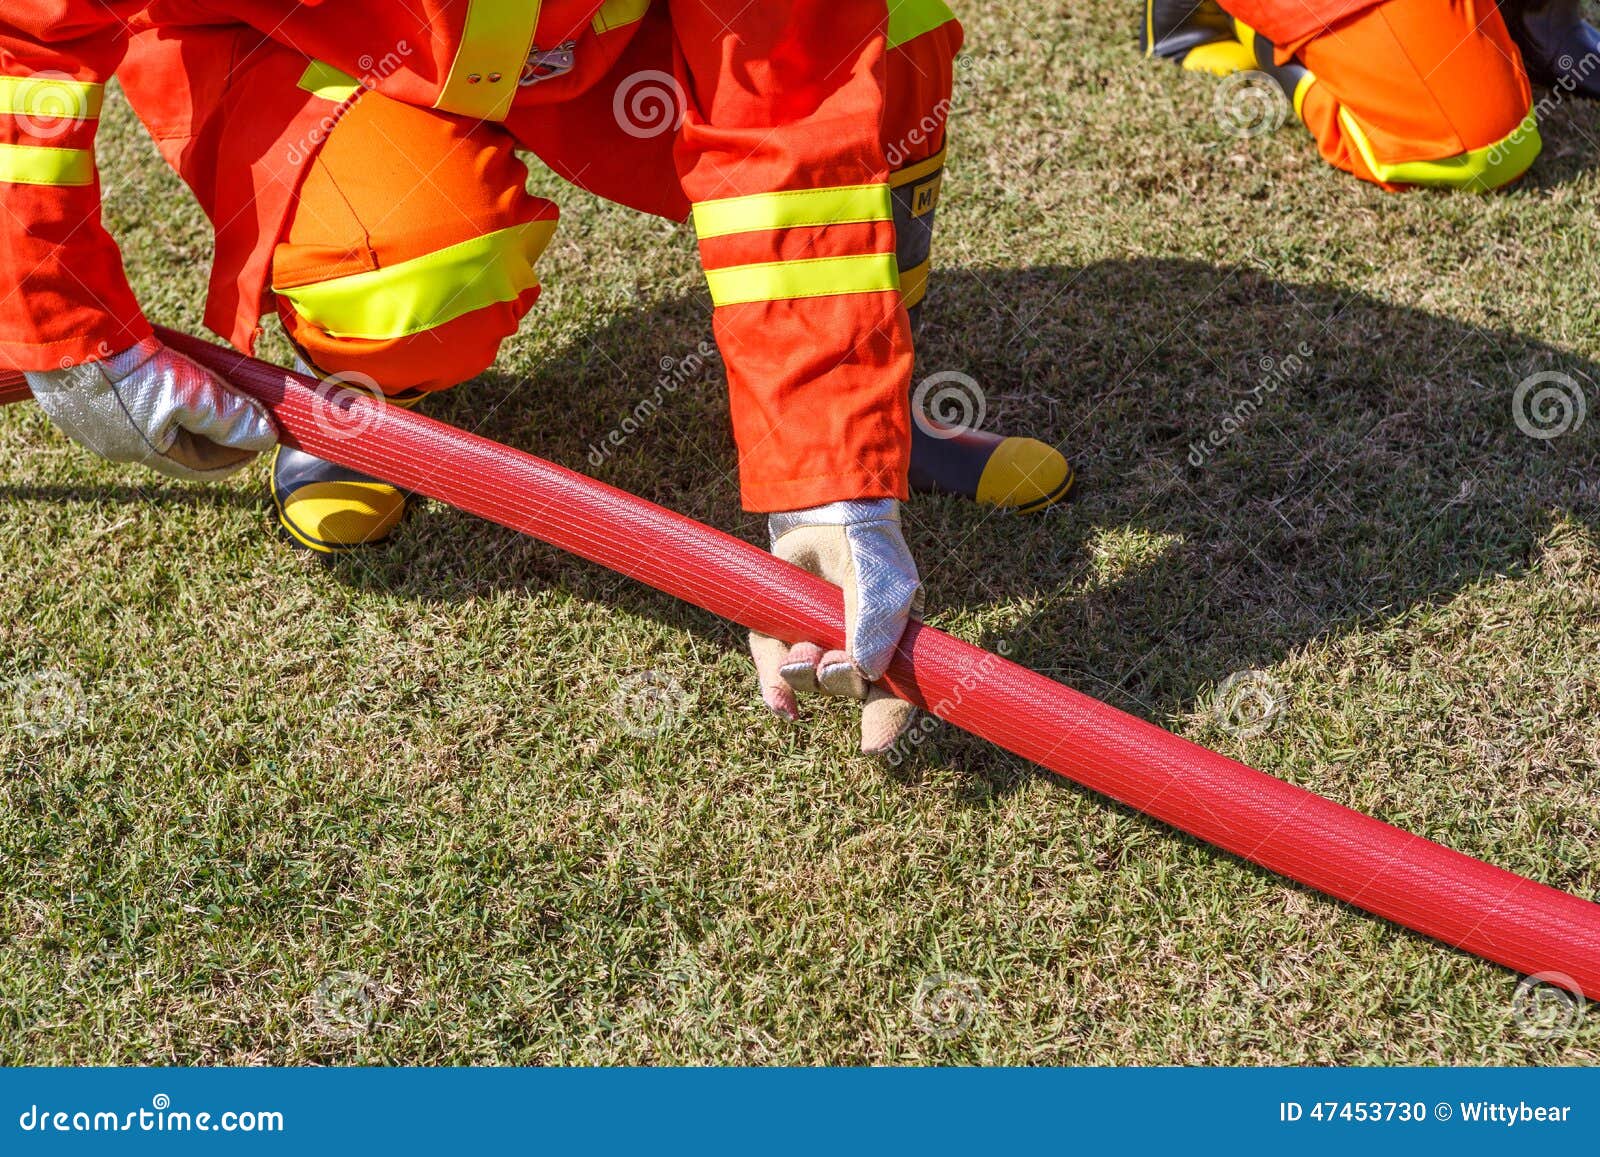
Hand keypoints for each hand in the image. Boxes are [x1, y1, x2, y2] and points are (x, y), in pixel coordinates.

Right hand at [27, 337, 276, 479]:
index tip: (262, 440)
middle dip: (212, 431)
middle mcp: (114, 442)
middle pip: (178, 444)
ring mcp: (91, 419)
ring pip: (152, 422)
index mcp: (143, 451)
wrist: (66, 330)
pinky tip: (167, 375)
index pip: (202, 467)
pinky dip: (156, 395)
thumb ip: (230, 418)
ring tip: (210, 391)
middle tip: (242, 412)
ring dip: (186, 412)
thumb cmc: (127, 366)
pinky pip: (127, 402)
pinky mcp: (76, 393)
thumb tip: (264, 439)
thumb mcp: (191, 391)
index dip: (236, 455)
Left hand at [749, 499, 921, 754]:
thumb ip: (875, 624)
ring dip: (804, 675)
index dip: (886, 723)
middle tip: (833, 663)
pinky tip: (780, 705)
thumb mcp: (880, 584)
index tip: (873, 746)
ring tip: (803, 651)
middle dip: (838, 684)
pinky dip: (774, 690)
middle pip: (845, 691)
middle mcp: (852, 651)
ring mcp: (815, 644)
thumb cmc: (865, 550)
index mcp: (888, 646)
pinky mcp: (779, 635)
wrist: (823, 511)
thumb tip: (865, 674)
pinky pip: (772, 672)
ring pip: (807, 682)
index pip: (892, 695)